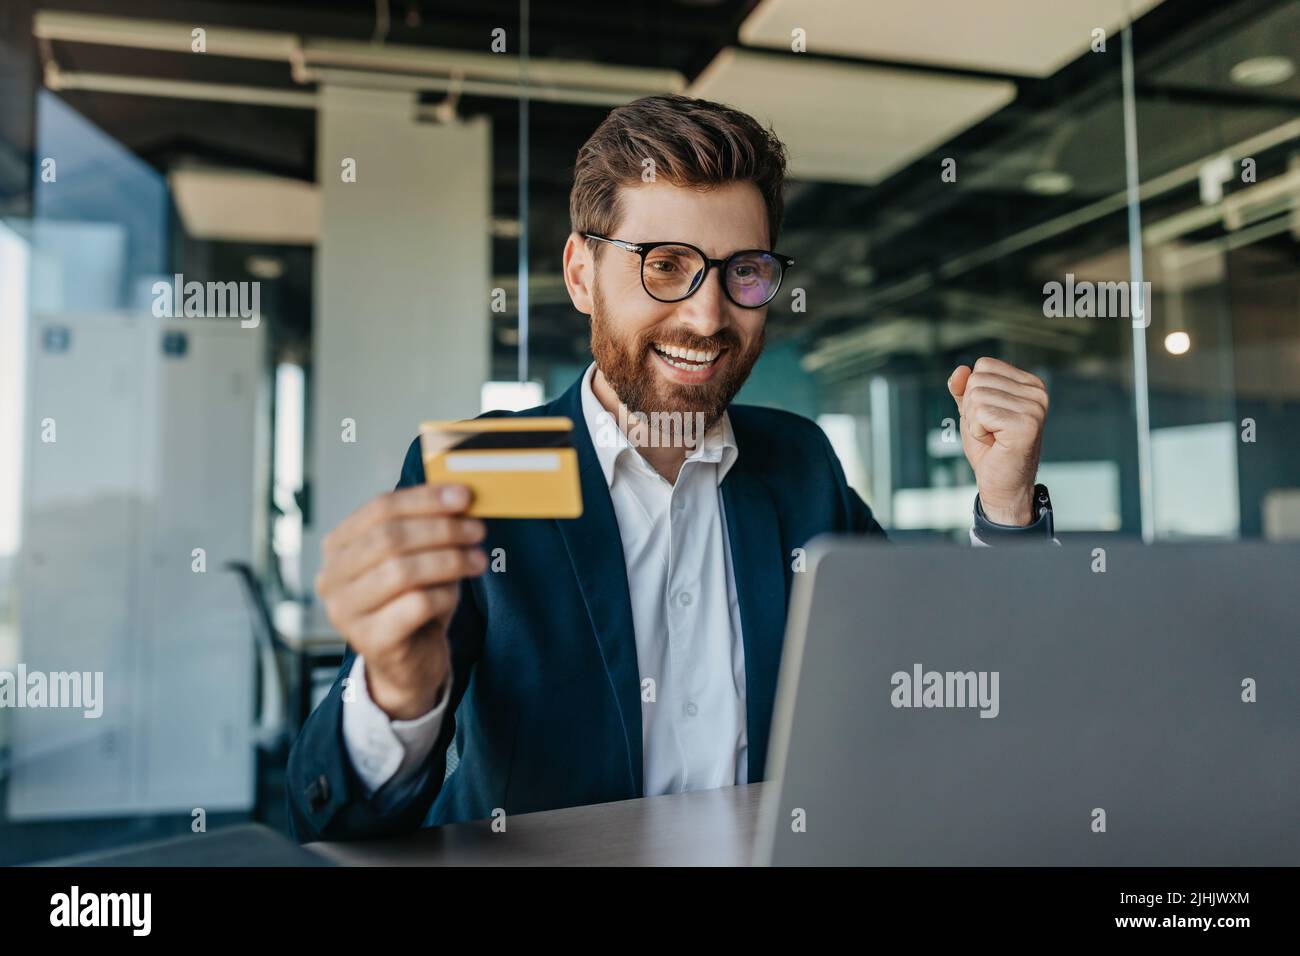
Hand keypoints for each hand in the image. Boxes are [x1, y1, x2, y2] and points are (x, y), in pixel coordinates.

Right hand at [315, 483, 486, 719]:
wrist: (407, 664)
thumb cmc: (412, 602)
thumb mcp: (416, 558)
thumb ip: (426, 526)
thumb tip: (460, 495)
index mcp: (338, 546)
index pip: (379, 508)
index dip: (425, 499)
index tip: (464, 496)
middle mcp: (332, 576)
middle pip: (389, 538)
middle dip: (441, 529)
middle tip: (477, 530)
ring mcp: (346, 611)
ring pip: (401, 571)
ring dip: (448, 561)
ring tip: (478, 561)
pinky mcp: (370, 640)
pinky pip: (415, 606)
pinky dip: (444, 595)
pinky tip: (455, 595)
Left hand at [947, 357, 1048, 525]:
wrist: (1002, 485)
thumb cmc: (990, 448)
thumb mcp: (971, 411)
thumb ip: (963, 389)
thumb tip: (959, 370)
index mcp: (1030, 383)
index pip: (983, 366)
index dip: (973, 394)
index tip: (989, 417)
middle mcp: (1038, 392)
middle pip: (977, 380)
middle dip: (972, 409)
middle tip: (990, 431)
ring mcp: (1035, 407)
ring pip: (976, 396)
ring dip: (975, 422)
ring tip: (994, 437)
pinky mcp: (1026, 424)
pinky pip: (980, 414)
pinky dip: (978, 432)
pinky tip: (995, 443)